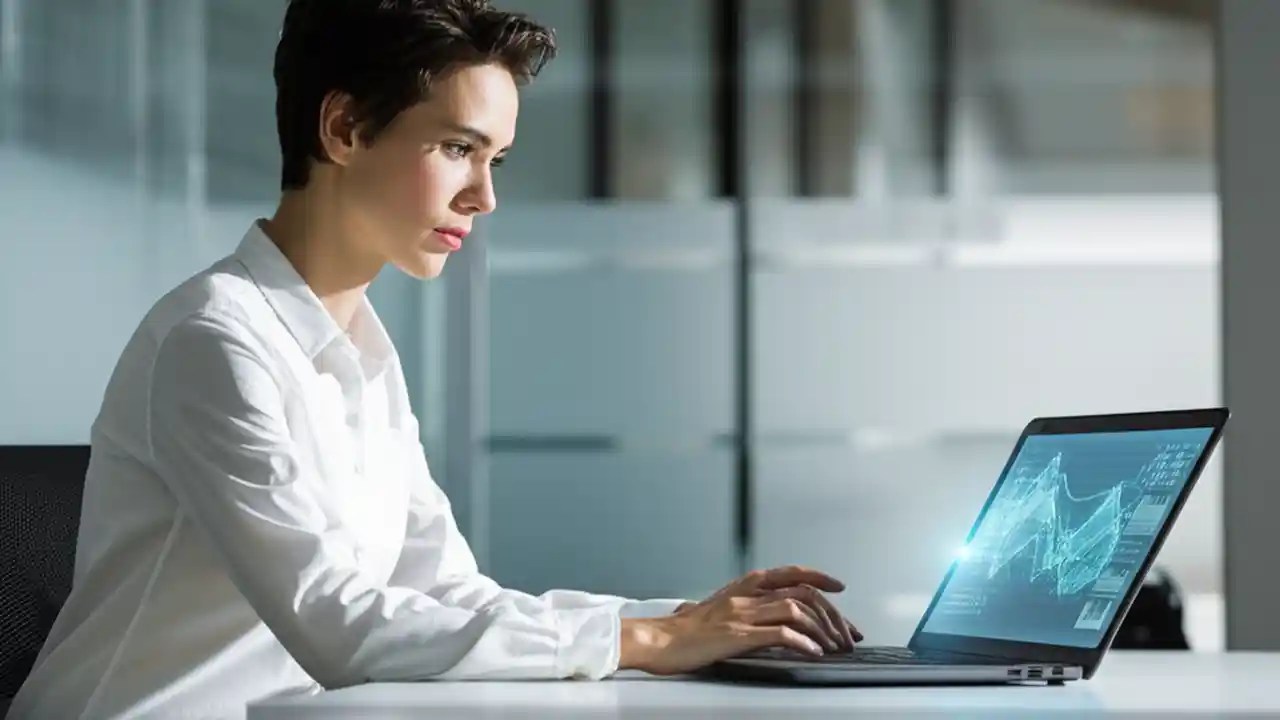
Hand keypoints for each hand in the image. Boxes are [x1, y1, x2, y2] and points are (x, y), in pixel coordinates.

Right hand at [619, 565, 863, 675]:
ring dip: (822, 629)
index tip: (839, 588)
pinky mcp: (736, 636)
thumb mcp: (717, 610)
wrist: (656, 641)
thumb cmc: (683, 631)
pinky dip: (802, 641)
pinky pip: (779, 634)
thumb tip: (764, 618)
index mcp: (743, 587)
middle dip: (832, 613)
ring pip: (796, 609)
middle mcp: (746, 595)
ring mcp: (741, 614)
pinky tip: (813, 651)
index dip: (819, 577)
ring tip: (835, 647)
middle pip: (802, 592)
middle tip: (846, 634)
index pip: (790, 573)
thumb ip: (742, 608)